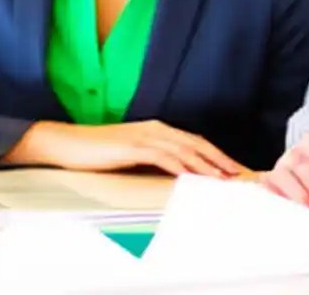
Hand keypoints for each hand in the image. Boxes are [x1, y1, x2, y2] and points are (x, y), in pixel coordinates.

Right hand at [0, 120, 243, 176]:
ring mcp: (145, 136)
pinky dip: (183, 166)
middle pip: (197, 143)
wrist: (67, 143)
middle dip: (221, 159)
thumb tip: (176, 173)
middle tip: (240, 174)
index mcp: (157, 129)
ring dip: (208, 165)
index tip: (233, 169)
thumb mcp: (131, 154)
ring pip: (186, 149)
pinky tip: (194, 176)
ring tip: (225, 179)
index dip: (217, 155)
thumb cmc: (97, 151)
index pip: (195, 142)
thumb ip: (153, 159)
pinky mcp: (134, 146)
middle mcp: (156, 128)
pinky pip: (165, 156)